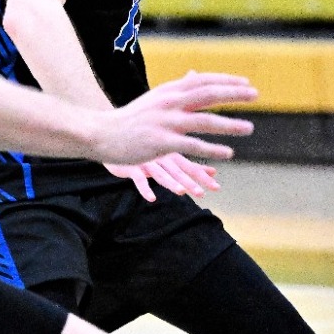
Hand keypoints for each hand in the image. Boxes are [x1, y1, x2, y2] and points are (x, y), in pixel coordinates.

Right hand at [90, 71, 254, 166]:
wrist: (102, 133)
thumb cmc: (133, 118)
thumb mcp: (156, 98)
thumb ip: (178, 89)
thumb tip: (195, 75)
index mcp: (169, 91)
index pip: (203, 81)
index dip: (226, 81)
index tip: (247, 84)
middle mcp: (169, 103)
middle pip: (208, 94)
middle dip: (233, 94)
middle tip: (256, 95)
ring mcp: (165, 122)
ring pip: (204, 121)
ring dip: (230, 125)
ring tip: (249, 128)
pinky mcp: (161, 142)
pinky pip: (192, 145)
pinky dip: (212, 149)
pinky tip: (228, 153)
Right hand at [105, 152, 220, 202]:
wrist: (116, 135)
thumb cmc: (150, 149)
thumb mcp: (171, 157)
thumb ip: (190, 165)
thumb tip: (215, 172)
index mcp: (173, 153)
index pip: (191, 167)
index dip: (203, 177)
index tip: (217, 187)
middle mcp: (162, 156)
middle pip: (179, 171)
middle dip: (190, 182)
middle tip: (202, 193)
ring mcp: (147, 160)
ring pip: (161, 174)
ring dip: (170, 183)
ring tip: (181, 192)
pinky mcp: (132, 166)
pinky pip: (139, 178)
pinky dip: (145, 189)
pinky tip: (152, 198)